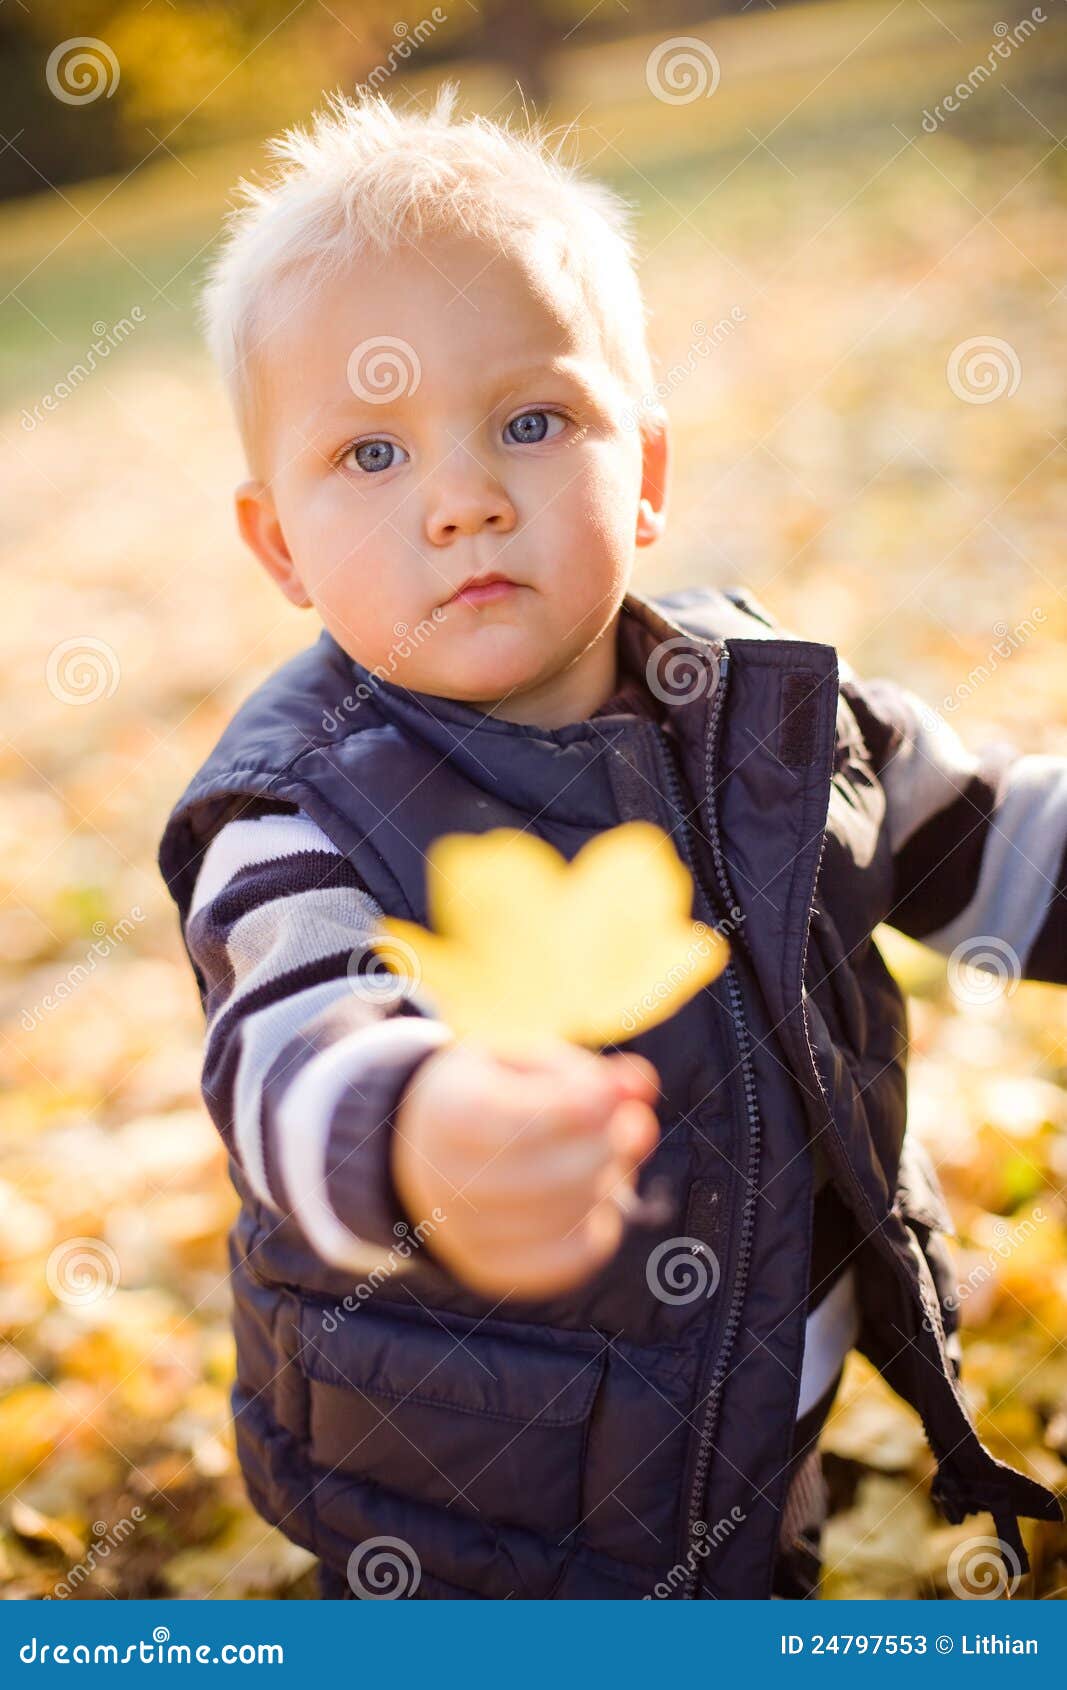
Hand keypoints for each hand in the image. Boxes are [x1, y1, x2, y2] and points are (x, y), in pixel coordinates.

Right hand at [392, 1039, 659, 1298]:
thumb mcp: (527, 1063)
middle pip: (546, 1177)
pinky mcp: (491, 1271)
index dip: (577, 1109)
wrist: (426, 1153)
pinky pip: (565, 1262)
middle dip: (606, 1149)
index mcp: (448, 1114)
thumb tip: (642, 1085)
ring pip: (561, 1220)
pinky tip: (600, 1198)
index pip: (517, 1123)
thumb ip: (583, 1072)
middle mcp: (445, 1182)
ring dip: (609, 1185)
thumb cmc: (492, 1095)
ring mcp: (464, 1235)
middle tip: (638, 1124)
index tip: (616, 1092)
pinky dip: (599, 1228)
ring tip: (612, 1156)